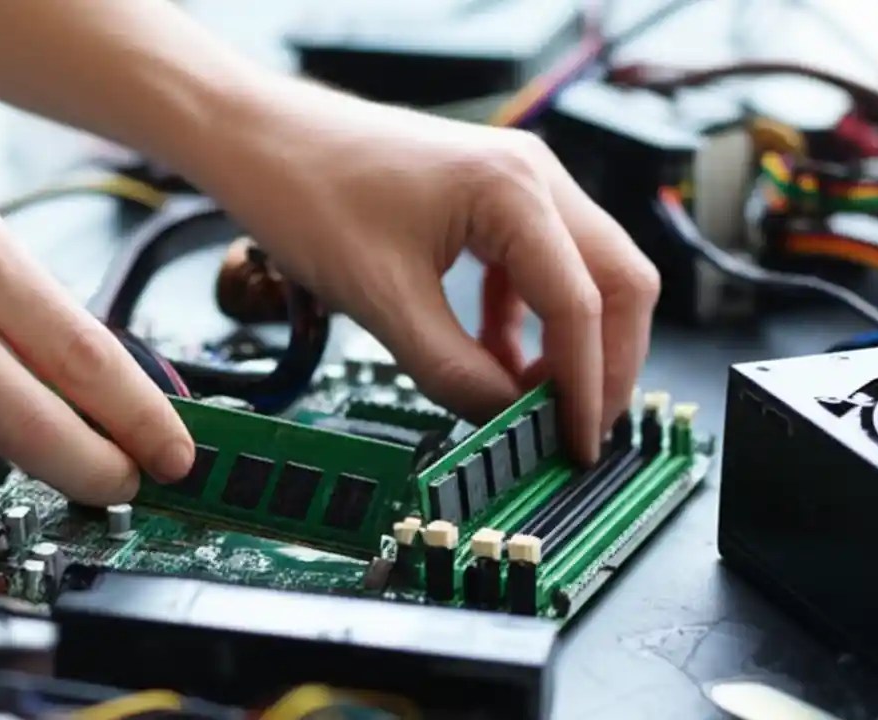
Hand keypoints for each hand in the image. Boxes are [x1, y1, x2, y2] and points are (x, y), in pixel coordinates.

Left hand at [204, 81, 659, 461]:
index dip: (586, 387)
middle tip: (578, 428)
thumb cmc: (306, 194)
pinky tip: (498, 361)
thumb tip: (508, 423)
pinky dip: (531, 322)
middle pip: (618, 281)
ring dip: (573, 342)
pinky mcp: (493, 200)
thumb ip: (454, 372)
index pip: (582, 305)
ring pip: (587, 275)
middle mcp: (532, 177)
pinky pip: (540, 268)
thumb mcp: (382, 302)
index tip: (576, 445)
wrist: (259, 139)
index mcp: (513, 191)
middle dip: (606, 363)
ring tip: (537, 403)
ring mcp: (518, 183)